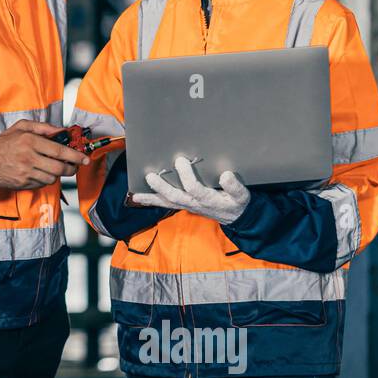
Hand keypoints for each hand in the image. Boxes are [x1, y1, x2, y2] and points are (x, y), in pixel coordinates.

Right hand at [0, 120, 89, 189]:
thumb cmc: (3, 143)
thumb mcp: (21, 127)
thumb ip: (43, 127)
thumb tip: (62, 131)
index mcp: (30, 141)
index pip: (60, 151)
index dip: (76, 156)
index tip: (85, 158)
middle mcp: (28, 158)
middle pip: (59, 168)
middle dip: (71, 169)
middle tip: (74, 166)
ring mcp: (25, 173)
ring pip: (52, 178)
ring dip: (57, 174)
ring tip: (53, 167)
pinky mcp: (23, 184)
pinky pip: (41, 184)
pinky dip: (45, 179)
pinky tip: (39, 172)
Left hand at [130, 156, 249, 224]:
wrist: (235, 216)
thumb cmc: (236, 202)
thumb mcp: (242, 196)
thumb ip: (235, 187)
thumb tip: (226, 175)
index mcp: (209, 199)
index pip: (194, 189)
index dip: (186, 176)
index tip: (180, 161)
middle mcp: (195, 204)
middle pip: (175, 197)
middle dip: (162, 187)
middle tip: (151, 176)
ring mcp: (187, 205)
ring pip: (166, 202)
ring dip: (151, 198)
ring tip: (136, 194)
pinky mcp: (183, 204)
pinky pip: (165, 204)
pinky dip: (151, 201)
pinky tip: (137, 198)